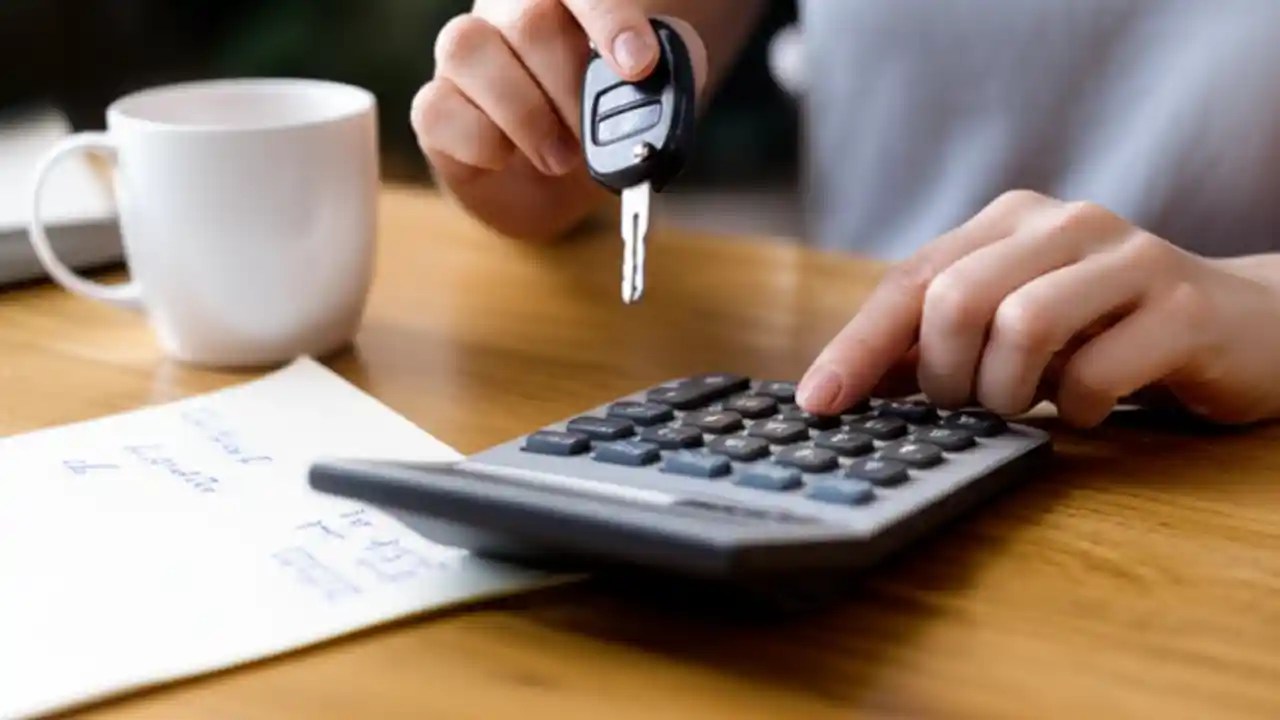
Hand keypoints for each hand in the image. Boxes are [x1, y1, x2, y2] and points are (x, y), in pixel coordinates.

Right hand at [411, 1, 707, 239]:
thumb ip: (662, 78)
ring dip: (524, 114)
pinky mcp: (435, 108)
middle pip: (529, 19)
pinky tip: (505, 158)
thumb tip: (660, 78)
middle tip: (591, 132)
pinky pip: (435, 108)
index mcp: (563, 1)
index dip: (608, 16)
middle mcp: (507, 15)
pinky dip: (479, 142)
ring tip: (559, 158)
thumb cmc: (599, 125)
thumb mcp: (642, 100)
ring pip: (467, 49)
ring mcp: (464, 58)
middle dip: (569, 86)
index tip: (637, 63)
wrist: (556, 185)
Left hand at [796, 190, 1279, 426]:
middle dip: (945, 375)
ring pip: (1022, 325)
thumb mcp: (1009, 329)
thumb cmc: (1101, 331)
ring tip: (1026, 403)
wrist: (1240, 325)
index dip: (856, 347)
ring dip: (1007, 392)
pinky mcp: (1182, 306)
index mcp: (1007, 220)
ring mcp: (1127, 258)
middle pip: (957, 299)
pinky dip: (1075, 410)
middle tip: (965, 403)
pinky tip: (1086, 408)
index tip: (818, 403)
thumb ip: (932, 346)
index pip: (909, 280)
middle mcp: (1063, 222)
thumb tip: (839, 386)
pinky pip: (1095, 373)